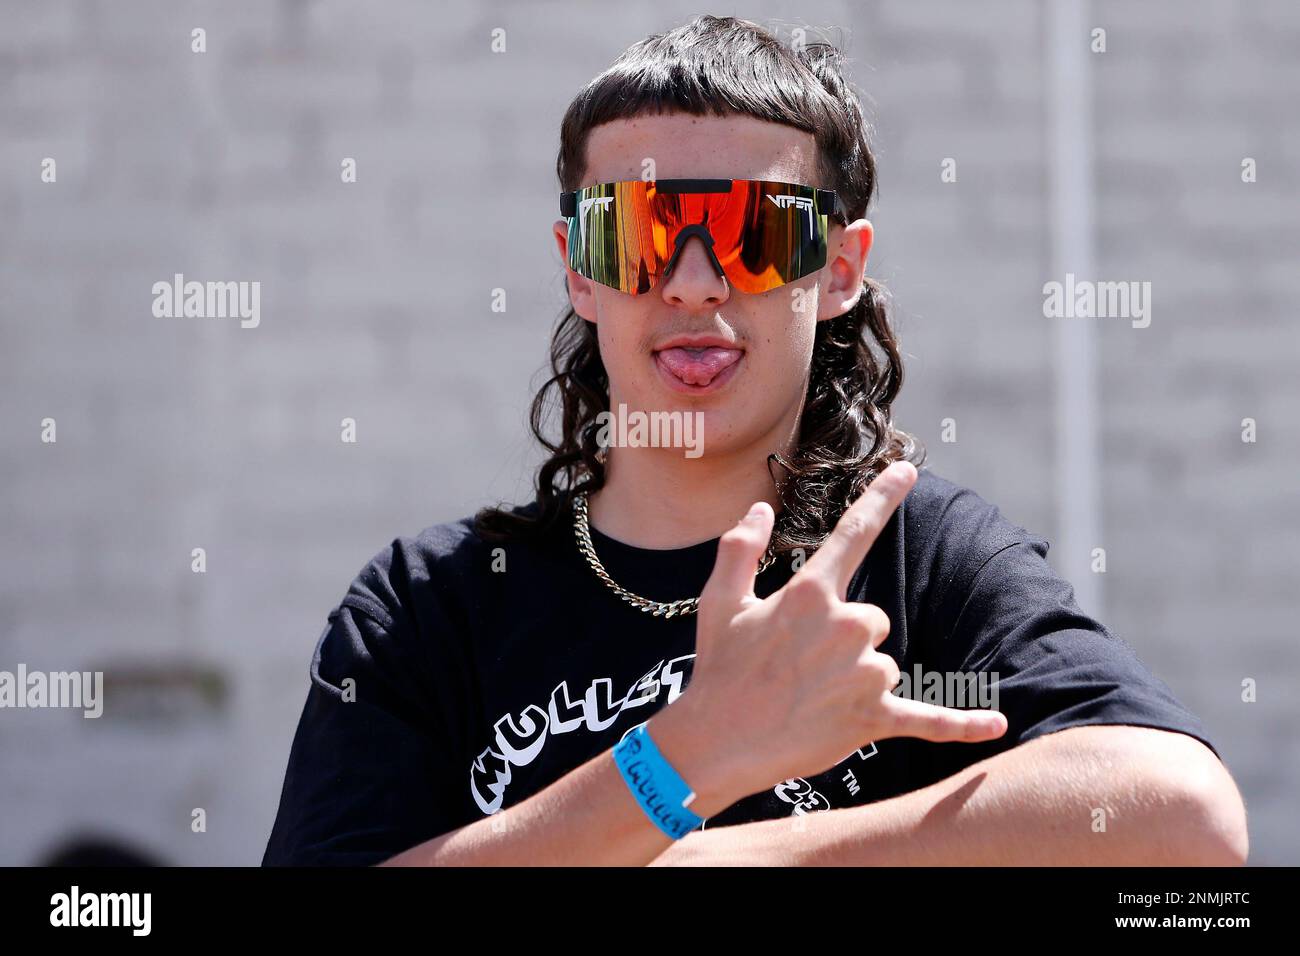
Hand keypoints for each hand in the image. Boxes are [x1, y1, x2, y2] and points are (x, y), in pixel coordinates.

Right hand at [651, 461, 1006, 805]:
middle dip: (844, 638)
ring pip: (883, 663)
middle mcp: (847, 625)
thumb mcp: (719, 600)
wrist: (717, 743)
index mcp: (811, 593)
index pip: (854, 532)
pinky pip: (929, 719)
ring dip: (855, 678)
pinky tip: (996, 725)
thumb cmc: (718, 670)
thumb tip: (760, 508)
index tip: (908, 470)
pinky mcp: (873, 718)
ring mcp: (864, 673)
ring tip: (809, 697)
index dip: (883, 497)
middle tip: (799, 664)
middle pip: (872, 617)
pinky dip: (962, 724)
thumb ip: (740, 548)